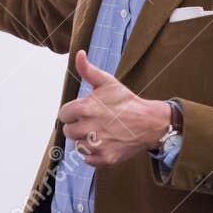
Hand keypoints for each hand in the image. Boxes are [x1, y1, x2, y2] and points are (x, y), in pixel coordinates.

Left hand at [59, 49, 170, 166]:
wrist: (149, 122)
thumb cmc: (126, 101)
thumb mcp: (107, 82)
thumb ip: (88, 70)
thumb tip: (79, 54)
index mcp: (84, 109)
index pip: (63, 115)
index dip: (73, 113)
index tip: (85, 111)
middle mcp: (88, 128)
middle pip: (69, 132)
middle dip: (78, 126)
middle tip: (94, 122)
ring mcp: (97, 145)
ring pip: (78, 145)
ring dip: (86, 140)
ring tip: (101, 132)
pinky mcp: (105, 158)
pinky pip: (88, 159)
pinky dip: (94, 153)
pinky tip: (105, 143)